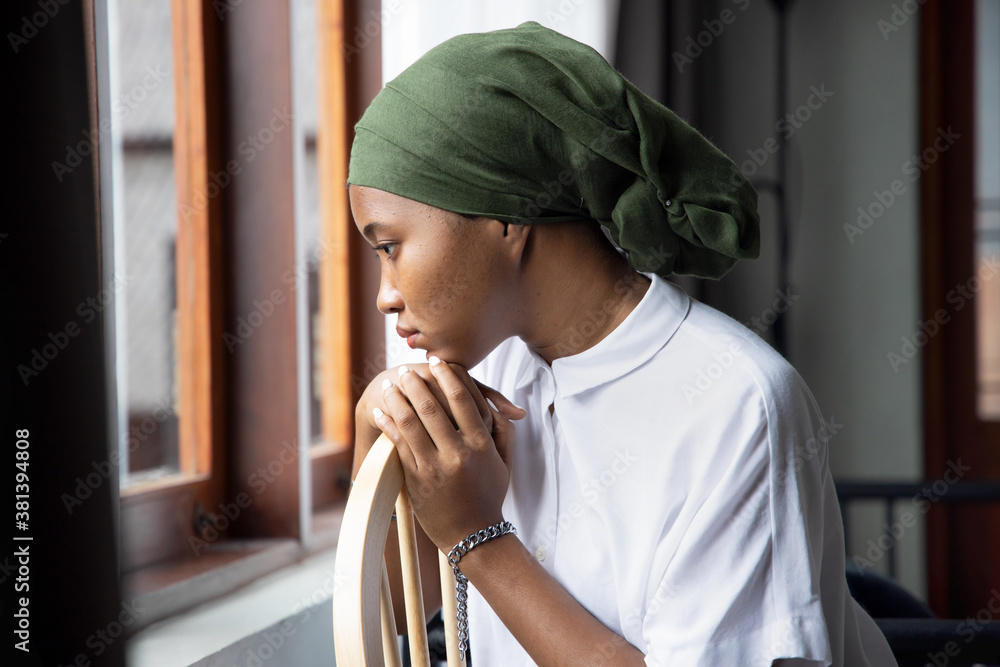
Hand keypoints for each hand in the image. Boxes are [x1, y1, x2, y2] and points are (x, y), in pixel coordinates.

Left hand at [372, 357, 521, 550]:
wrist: (473, 536)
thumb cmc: (489, 496)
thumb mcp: (504, 463)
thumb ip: (504, 432)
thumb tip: (502, 405)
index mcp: (481, 445)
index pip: (463, 399)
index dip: (448, 376)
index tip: (438, 362)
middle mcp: (458, 453)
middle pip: (432, 406)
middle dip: (416, 383)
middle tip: (405, 369)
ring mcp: (435, 466)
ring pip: (411, 423)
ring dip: (397, 400)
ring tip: (390, 386)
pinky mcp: (417, 478)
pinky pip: (399, 445)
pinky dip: (388, 425)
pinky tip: (381, 412)